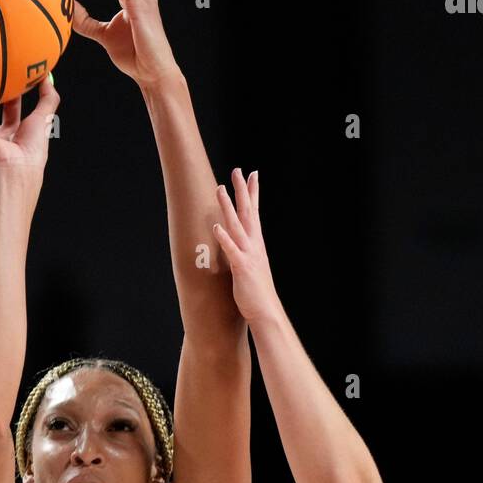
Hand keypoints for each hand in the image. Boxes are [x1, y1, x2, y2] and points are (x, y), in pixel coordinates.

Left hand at [212, 171, 282, 325]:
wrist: (266, 311)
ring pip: (237, 225)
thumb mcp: (252, 266)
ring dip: (228, 206)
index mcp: (257, 243)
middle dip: (242, 190)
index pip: (256, 212)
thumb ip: (246, 253)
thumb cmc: (257, 292)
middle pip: (248, 212)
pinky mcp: (242, 267)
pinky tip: (216, 226)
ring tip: (219, 189)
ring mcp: (249, 255)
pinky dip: (224, 237)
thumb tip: (241, 245)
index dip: (254, 192)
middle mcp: (254, 245)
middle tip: (237, 170)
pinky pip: (232, 250)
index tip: (253, 174)